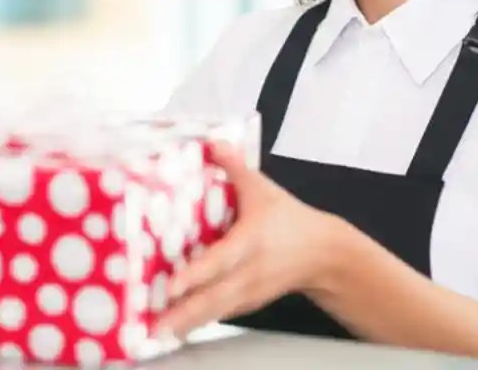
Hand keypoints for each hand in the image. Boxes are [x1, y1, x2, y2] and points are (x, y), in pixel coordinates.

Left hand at [153, 141, 349, 338]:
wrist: (324, 253)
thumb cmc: (289, 219)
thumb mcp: (264, 188)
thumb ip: (236, 165)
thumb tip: (213, 141)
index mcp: (250, 243)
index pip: (220, 261)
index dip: (196, 275)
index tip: (171, 286)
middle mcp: (248, 273)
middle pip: (213, 299)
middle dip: (183, 314)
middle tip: (153, 327)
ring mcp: (249, 292)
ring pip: (215, 312)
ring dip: (186, 324)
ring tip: (157, 335)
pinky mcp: (248, 302)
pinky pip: (221, 314)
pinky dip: (199, 322)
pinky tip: (176, 328)